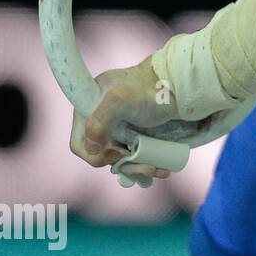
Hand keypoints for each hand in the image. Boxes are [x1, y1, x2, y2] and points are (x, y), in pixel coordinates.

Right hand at [69, 55, 179, 186]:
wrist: (176, 86)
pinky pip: (137, 159)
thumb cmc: (147, 88)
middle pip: (103, 157)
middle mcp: (101, 123)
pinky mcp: (136, 137)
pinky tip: (163, 168)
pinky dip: (148, 165)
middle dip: (125, 166)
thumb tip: (91, 149)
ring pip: (122, 161)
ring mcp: (119, 132)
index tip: (119, 153)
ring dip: (139, 169)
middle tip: (148, 167)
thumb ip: (99, 121)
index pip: (79, 144)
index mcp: (88, 112)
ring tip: (159, 169)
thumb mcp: (120, 99)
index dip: (95, 155)